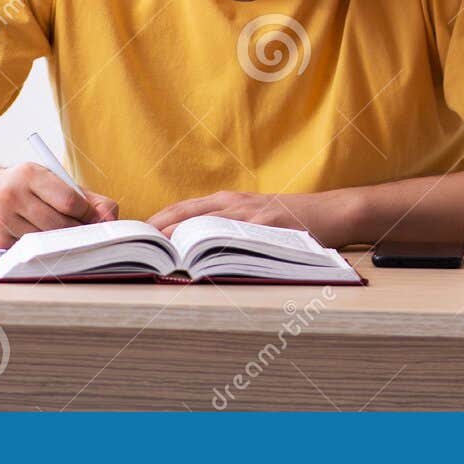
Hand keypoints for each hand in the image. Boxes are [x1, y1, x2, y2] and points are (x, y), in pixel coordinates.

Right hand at [0, 162, 118, 247]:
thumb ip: (87, 198)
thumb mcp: (53, 182)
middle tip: (85, 234)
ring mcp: (1, 219)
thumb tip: (112, 219)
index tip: (97, 220)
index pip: (70, 201)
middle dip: (78, 232)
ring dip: (61, 243)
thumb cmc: (27, 189)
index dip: (89, 214)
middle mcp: (12, 194)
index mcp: (30, 174)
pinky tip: (41, 242)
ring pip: (47, 242)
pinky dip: (43, 250)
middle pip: (60, 225)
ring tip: (63, 236)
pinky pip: (32, 252)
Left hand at [148, 189, 364, 246]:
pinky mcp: (269, 227)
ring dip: (179, 242)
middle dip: (157, 233)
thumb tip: (187, 248)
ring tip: (157, 259)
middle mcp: (234, 204)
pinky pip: (235, 238)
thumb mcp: (253, 216)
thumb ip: (225, 226)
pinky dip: (214, 249)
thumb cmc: (291, 220)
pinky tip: (198, 262)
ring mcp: (251, 215)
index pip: (179, 210)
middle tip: (136, 251)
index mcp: (227, 201)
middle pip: (184, 215)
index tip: (132, 240)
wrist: (332, 212)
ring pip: (204, 225)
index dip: (153, 224)